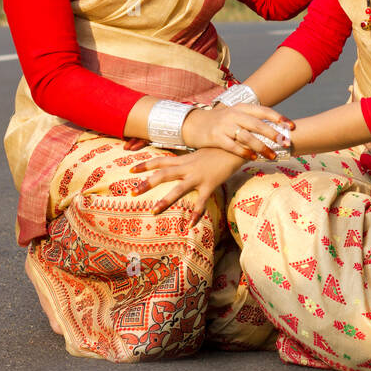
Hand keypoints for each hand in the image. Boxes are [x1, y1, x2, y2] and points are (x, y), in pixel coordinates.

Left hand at [129, 147, 245, 230]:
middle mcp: (188, 167)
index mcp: (185, 159)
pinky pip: (201, 202)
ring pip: (178, 189)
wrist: (238, 146)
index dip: (145, 165)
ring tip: (153, 211)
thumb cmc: (221, 149)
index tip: (131, 170)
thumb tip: (184, 163)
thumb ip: (192, 158)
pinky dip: (195, 213)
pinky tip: (190, 225)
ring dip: (165, 200)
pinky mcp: (210, 184)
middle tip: (131, 192)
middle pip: (163, 175)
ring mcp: (198, 176)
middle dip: (146, 183)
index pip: (161, 160)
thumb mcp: (202, 152)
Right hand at [189, 103, 294, 161]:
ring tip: (272, 155)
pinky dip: (244, 152)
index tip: (291, 126)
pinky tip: (253, 158)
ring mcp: (224, 126)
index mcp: (241, 107)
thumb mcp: (236, 115)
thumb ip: (252, 121)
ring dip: (261, 147)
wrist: (194, 124)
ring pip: (247, 136)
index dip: (279, 118)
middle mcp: (234, 114)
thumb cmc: (221, 122)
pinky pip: (232, 146)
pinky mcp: (215, 137)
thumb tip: (276, 129)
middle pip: (257, 124)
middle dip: (273, 134)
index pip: (263, 111)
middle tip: (286, 143)